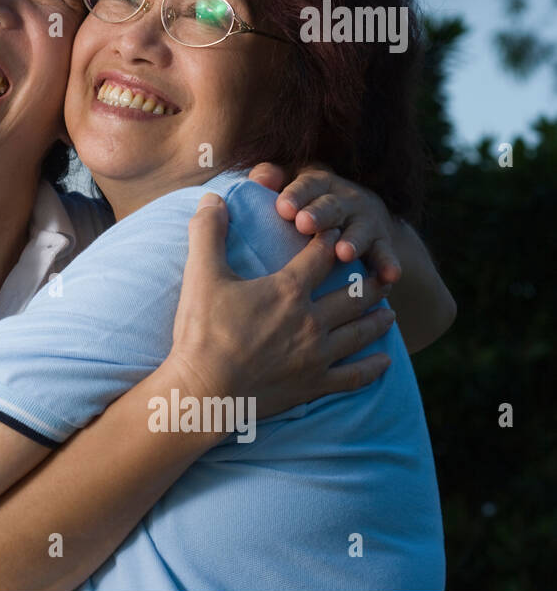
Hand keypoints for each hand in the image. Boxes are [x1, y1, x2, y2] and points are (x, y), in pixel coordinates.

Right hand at [167, 193, 393, 418]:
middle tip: (382, 271)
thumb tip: (212, 198)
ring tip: (389, 311)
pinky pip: (354, 376)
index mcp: (288, 290)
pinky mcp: (313, 384)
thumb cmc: (201, 333)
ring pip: (360, 332)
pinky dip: (373, 367)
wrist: (204, 392)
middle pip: (353, 294)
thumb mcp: (200, 276)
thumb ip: (208, 233)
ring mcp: (316, 355)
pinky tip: (386, 362)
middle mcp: (312, 320)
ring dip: (377, 319)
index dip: (332, 239)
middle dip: (370, 279)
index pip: (322, 255)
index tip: (337, 231)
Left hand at [248, 162, 401, 285]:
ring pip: (359, 230)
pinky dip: (388, 264)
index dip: (296, 194)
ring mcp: (365, 221)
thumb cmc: (308, 204)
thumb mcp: (291, 188)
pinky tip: (389, 276)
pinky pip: (385, 254)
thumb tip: (260, 179)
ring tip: (344, 253)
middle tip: (304, 224)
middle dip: (319, 215)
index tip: (283, 207)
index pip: (308, 184)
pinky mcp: (381, 243)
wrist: (358, 217)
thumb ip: (273, 179)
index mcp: (320, 183)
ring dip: (353, 241)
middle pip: (332, 206)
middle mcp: (345, 199)